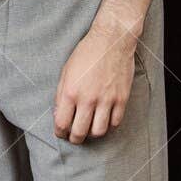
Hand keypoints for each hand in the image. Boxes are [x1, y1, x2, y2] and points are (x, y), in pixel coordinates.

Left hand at [53, 20, 136, 143]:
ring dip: (92, 134)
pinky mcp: (121, 99)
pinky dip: (109, 125)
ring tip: (89, 129)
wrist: (111, 41)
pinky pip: (115, 122)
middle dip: (75, 139)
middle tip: (74, 137)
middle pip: (80, 132)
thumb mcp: (66, 71)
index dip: (60, 133)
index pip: (62, 123)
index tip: (61, 133)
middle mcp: (88, 99)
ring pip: (99, 132)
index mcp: (70, 92)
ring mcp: (106, 100)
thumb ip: (61, 95)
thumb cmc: (86, 53)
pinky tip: (104, 120)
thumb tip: (59, 114)